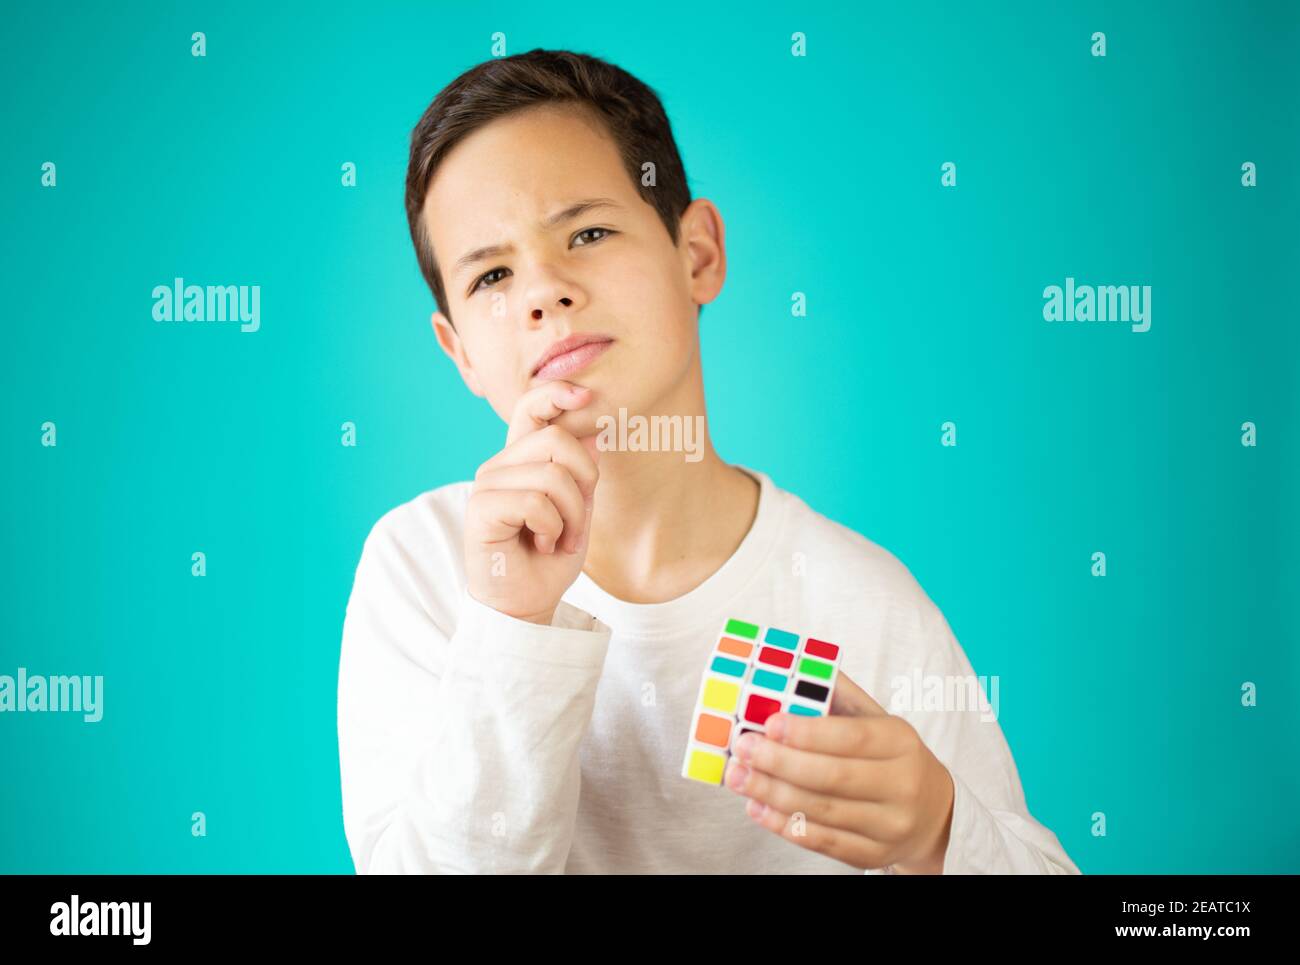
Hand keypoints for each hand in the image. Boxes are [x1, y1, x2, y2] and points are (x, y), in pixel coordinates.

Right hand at [463, 380, 600, 624]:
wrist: (526, 604)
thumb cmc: (548, 559)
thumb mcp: (578, 512)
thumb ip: (582, 475)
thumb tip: (595, 434)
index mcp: (521, 459)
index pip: (530, 407)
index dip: (557, 393)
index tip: (587, 396)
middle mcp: (500, 465)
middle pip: (557, 440)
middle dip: (585, 482)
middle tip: (578, 521)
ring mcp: (487, 484)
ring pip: (553, 475)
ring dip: (572, 515)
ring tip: (561, 539)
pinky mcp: (481, 508)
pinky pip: (536, 502)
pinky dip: (553, 528)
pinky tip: (544, 544)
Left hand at [723, 669, 955, 872]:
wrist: (932, 812)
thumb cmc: (890, 756)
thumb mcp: (876, 720)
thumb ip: (838, 695)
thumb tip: (793, 665)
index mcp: (900, 742)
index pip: (851, 738)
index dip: (808, 732)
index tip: (769, 723)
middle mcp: (901, 785)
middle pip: (833, 777)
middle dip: (780, 763)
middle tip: (744, 748)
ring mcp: (889, 825)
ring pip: (823, 811)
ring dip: (772, 794)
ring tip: (739, 776)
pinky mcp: (874, 855)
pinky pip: (823, 842)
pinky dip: (785, 826)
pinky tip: (757, 809)